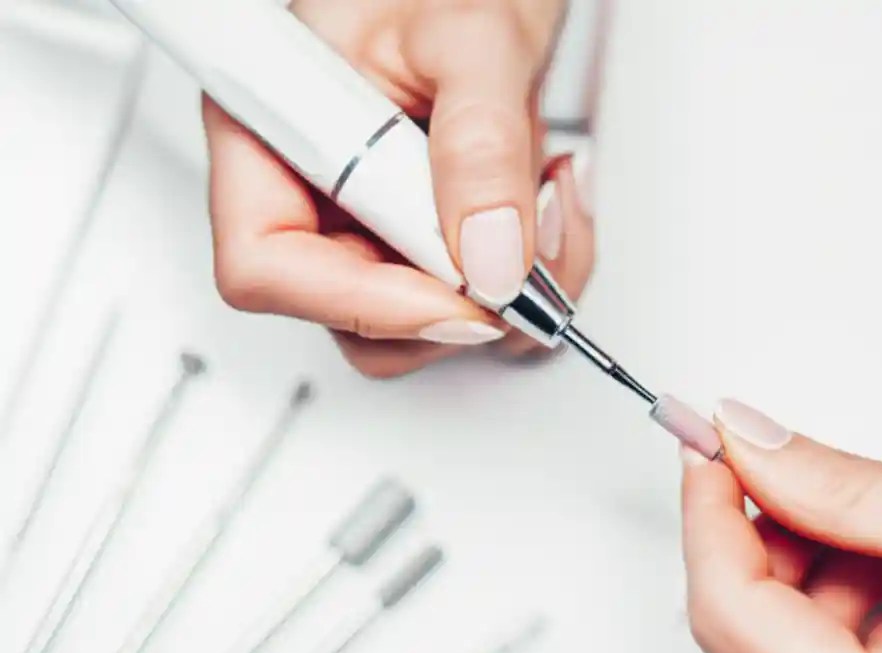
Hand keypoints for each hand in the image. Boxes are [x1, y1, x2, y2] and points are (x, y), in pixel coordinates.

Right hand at [203, 0, 595, 377]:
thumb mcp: (476, 38)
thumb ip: (480, 145)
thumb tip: (488, 258)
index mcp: (277, 122)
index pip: (265, 261)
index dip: (359, 302)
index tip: (458, 299)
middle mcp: (315, 180)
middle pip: (348, 313)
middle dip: (455, 304)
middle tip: (526, 256)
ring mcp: (374, 213)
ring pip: (420, 318)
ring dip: (507, 291)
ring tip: (548, 205)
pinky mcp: (429, 227)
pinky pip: (471, 294)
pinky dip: (532, 271)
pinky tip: (549, 206)